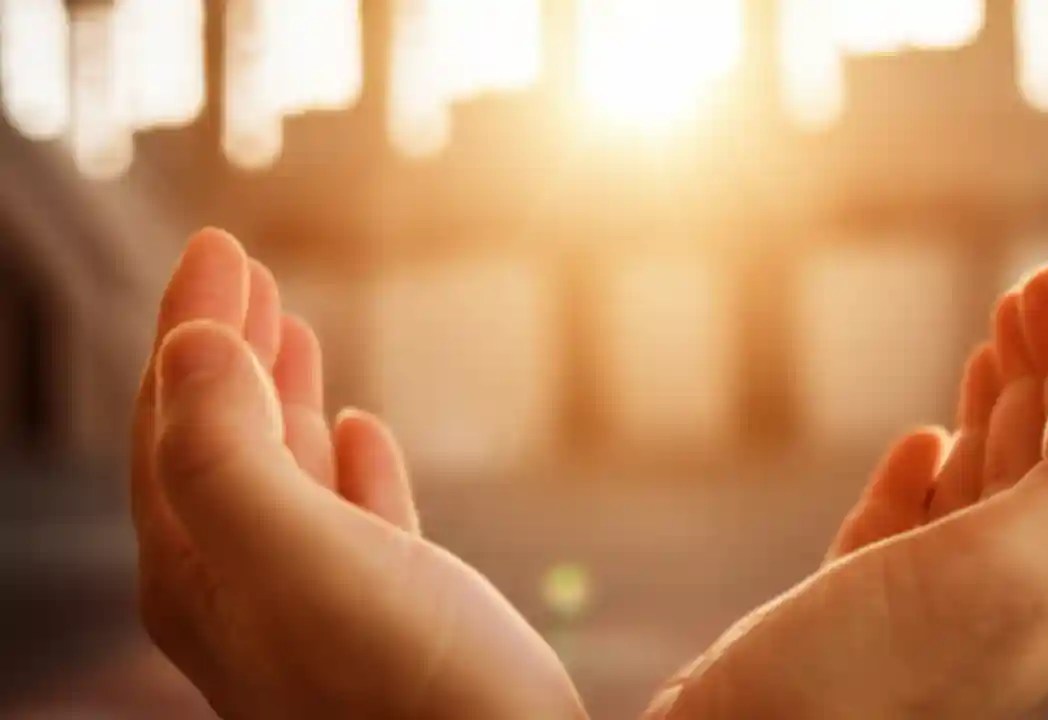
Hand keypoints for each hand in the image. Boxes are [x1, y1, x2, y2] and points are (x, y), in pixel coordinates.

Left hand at [131, 229, 585, 719]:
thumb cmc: (408, 690)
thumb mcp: (298, 563)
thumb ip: (224, 455)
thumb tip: (185, 345)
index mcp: (202, 572)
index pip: (172, 423)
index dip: (187, 329)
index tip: (220, 245)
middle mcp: (247, 592)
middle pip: (215, 442)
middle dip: (223, 349)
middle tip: (243, 264)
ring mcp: (321, 609)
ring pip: (282, 476)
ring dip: (280, 394)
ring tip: (291, 326)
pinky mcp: (394, 620)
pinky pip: (352, 518)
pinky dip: (347, 463)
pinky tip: (361, 430)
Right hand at [647, 264, 1047, 718]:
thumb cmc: (858, 682)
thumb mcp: (995, 576)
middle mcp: (1013, 606)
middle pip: (1046, 461)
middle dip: (1044, 369)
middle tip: (1027, 288)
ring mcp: (933, 613)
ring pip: (982, 489)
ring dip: (993, 410)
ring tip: (990, 345)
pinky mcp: (860, 615)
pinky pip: (910, 528)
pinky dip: (923, 477)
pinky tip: (922, 445)